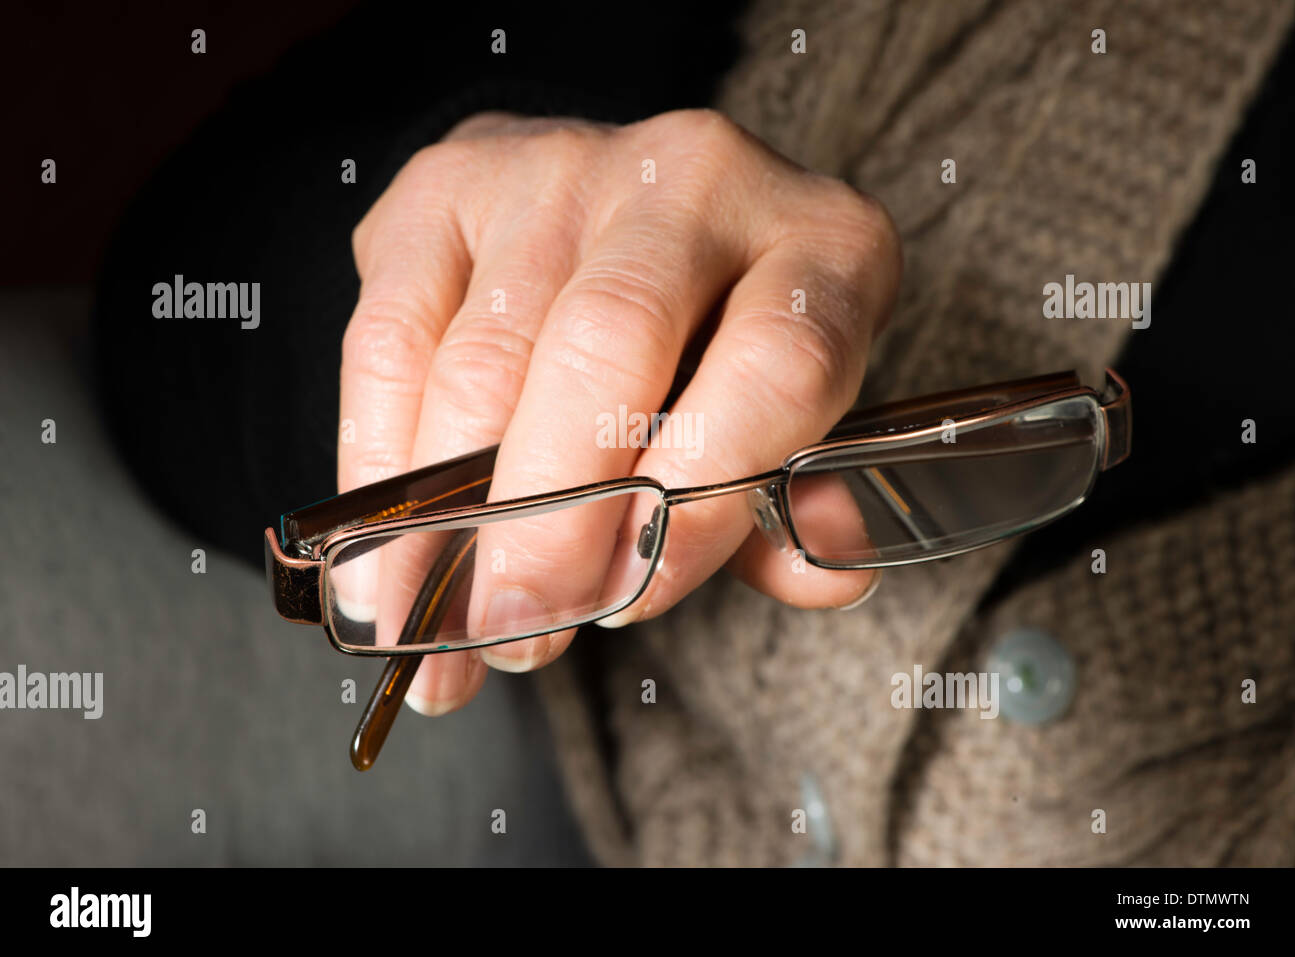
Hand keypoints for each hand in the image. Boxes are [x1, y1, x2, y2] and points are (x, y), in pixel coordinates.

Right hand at [337, 108, 900, 715]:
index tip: (636, 596)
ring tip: (440, 622)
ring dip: (447, 513)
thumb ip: (794, 500)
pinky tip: (382, 549)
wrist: (627, 215)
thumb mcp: (793, 416)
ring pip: (484, 354)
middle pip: (610, 342)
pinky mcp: (449, 182)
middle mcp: (696, 176)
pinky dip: (378, 459)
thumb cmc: (720, 338)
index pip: (778, 364)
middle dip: (551, 512)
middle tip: (518, 627)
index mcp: (822, 242)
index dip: (706, 494)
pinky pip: (389, 336)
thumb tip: (821, 570)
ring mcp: (563, 163)